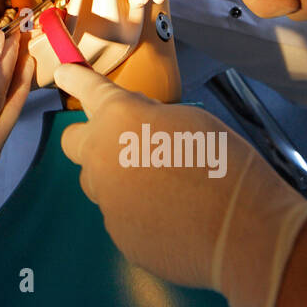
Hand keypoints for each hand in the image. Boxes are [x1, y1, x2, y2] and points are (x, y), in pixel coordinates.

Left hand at [54, 63, 306, 306]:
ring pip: (100, 183)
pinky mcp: (118, 233)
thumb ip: (149, 117)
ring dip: (119, 180)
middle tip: (123, 146)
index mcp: (119, 116)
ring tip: (165, 191)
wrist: (242, 229)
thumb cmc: (224, 162)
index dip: (74, 77)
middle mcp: (100, 154)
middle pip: (71, 141)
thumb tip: (136, 125)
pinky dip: (139, 215)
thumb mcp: (187, 119)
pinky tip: (173, 220)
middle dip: (92, 140)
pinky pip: (121, 216)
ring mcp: (105, 198)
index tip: (64, 73)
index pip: (85, 87)